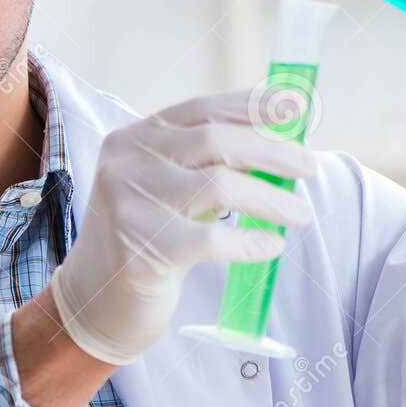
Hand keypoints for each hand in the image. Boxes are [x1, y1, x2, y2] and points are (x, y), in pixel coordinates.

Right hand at [48, 90, 315, 365]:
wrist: (96, 301)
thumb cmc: (146, 240)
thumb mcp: (166, 189)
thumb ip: (206, 163)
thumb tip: (278, 144)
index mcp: (135, 138)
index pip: (202, 109)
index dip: (253, 105)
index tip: (297, 107)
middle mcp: (126, 162)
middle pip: (215, 140)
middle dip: (272, 151)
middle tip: (309, 167)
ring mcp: (129, 203)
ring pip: (220, 186)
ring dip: (271, 199)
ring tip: (301, 214)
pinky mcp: (141, 248)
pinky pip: (212, 238)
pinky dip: (250, 241)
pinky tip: (271, 247)